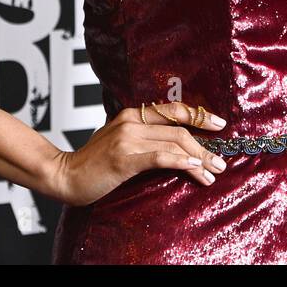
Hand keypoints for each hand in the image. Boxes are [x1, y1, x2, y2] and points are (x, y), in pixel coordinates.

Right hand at [48, 101, 228, 206]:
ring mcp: (127, 140)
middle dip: (205, 146)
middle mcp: (131, 122)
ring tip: (213, 172)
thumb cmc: (94, 162)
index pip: (173, 110)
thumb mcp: (119, 140)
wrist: (65, 175)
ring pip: (174, 144)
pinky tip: (194, 169)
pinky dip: (181, 162)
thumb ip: (142, 136)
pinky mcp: (124, 159)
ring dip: (199, 159)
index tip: (219, 124)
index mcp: (131, 114)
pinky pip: (160, 158)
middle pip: (179, 130)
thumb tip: (175, 143)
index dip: (200, 116)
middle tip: (221, 161)